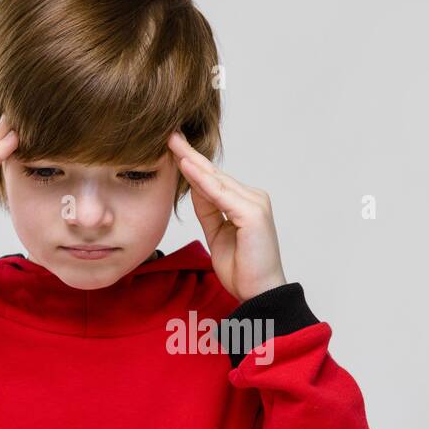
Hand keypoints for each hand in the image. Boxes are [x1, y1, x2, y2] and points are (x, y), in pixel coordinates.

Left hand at [168, 130, 287, 302]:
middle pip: (215, 174)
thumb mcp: (217, 234)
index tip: (174, 147)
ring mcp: (255, 204)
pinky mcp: (252, 214)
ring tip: (174, 144)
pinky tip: (187, 167)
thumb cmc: (243, 269)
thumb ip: (208, 209)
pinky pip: (221, 195)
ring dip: (193, 162)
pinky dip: (203, 182)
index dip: (193, 164)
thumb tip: (194, 186)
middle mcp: (253, 198)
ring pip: (217, 181)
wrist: (258, 293)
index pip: (215, 179)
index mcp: (246, 202)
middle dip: (191, 155)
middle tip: (170, 135)